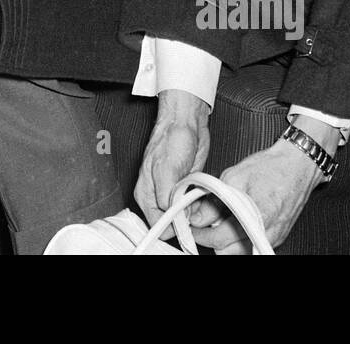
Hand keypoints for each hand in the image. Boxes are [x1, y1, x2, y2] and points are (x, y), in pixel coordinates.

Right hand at [134, 89, 209, 231]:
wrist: (186, 122)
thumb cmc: (171, 138)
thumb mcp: (166, 169)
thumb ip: (166, 196)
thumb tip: (175, 218)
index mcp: (146, 194)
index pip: (157, 226)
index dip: (172, 227)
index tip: (186, 220)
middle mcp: (158, 196)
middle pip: (171, 223)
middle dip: (185, 220)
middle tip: (194, 207)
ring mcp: (173, 192)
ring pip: (185, 215)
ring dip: (195, 212)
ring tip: (198, 196)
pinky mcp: (186, 187)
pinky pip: (194, 205)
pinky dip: (201, 203)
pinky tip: (203, 193)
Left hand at [191, 117, 338, 253]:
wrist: (298, 164)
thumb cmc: (271, 167)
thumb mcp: (233, 177)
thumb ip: (214, 202)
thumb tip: (199, 218)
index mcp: (254, 219)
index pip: (218, 240)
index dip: (200, 233)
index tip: (193, 225)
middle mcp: (266, 234)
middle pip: (228, 252)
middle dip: (213, 238)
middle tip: (206, 220)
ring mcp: (273, 237)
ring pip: (241, 251)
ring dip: (227, 240)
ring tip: (222, 218)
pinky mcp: (278, 236)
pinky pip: (253, 244)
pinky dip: (241, 237)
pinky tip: (237, 220)